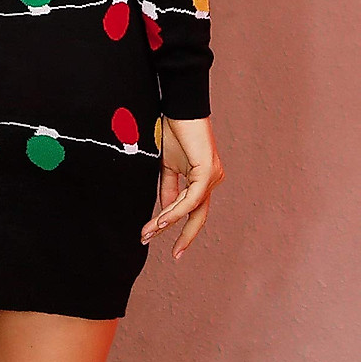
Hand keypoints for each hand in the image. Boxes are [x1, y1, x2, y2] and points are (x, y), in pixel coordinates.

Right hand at [140, 115, 225, 260]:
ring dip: (169, 223)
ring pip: (192, 209)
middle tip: (174, 255)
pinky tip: (162, 220)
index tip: (165, 242)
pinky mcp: (208, 171)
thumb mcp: (167, 165)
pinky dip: (175, 210)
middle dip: (185, 236)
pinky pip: (192, 198)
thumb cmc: (173, 130)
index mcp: (203, 178)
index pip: (192, 209)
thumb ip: (169, 188)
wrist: (179, 106)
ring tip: (149, 233)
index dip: (180, 227)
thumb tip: (164, 212)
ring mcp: (212, 176)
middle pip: (199, 216)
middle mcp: (212, 180)